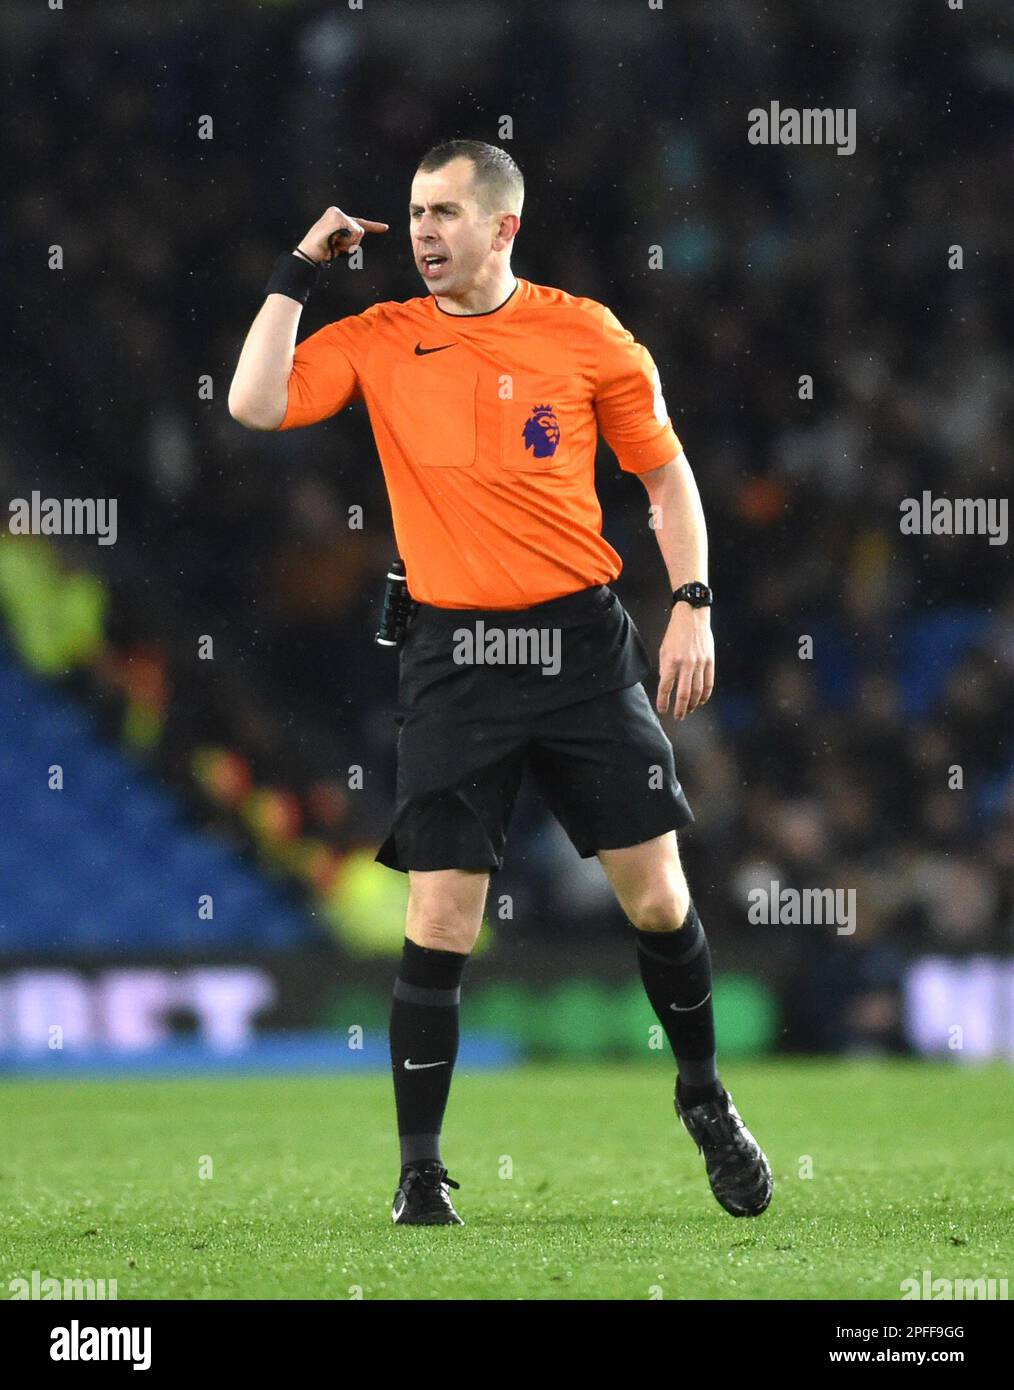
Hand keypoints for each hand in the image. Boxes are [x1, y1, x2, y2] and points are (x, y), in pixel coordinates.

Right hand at [297, 206, 389, 262]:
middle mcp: (336, 212)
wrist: (309, 254)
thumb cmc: (322, 252)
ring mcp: (337, 213)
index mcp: (336, 217)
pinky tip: (335, 240)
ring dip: (349, 243)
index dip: (374, 226)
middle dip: (353, 243)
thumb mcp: (338, 244)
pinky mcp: (338, 217)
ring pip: (358, 231)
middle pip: (360, 230)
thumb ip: (349, 239)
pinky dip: (347, 240)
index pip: (359, 222)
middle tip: (336, 246)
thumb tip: (359, 235)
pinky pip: (354, 232)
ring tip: (334, 244)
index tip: (386, 228)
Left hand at [656, 604, 714, 719]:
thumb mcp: (664, 650)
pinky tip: (700, 701)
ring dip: (692, 704)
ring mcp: (700, 663)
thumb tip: (667, 685)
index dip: (663, 701)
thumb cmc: (675, 633)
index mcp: (671, 661)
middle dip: (680, 709)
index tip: (662, 710)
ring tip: (688, 710)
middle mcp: (686, 664)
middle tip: (677, 716)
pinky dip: (705, 695)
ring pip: (697, 691)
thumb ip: (665, 668)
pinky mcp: (710, 661)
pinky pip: (708, 683)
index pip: (665, 687)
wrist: (692, 616)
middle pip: (683, 694)